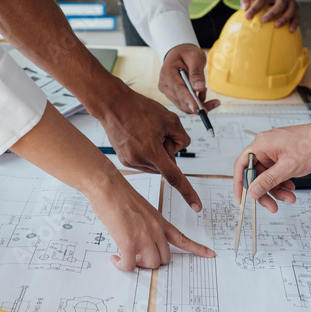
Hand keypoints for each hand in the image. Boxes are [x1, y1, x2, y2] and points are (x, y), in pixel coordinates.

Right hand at [86, 175, 214, 270]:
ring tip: (125, 255)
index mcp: (160, 221)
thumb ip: (145, 225)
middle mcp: (155, 230)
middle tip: (136, 255)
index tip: (210, 254)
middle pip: (164, 258)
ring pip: (151, 264)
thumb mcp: (141, 210)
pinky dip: (122, 265)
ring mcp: (143, 236)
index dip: (198, 249)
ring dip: (138, 264)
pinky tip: (115, 258)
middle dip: (151, 261)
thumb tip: (139, 240)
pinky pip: (129, 265)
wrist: (108, 186)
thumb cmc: (119, 195)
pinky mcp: (128, 242)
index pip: (183, 238)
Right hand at [99, 88, 204, 210]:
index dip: (188, 192)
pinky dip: (147, 152)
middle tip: (157, 132)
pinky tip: (139, 137)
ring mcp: (131, 162)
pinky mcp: (124, 161)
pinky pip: (145, 162)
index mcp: (152, 152)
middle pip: (167, 166)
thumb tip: (180, 150)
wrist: (113, 105)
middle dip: (168, 152)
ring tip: (145, 133)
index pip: (175, 178)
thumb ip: (182, 138)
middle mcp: (140, 161)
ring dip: (157, 152)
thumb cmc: (140, 109)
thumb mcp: (170, 120)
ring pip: (157, 165)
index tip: (197, 207)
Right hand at [159, 44, 219, 114]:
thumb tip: (199, 88)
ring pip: (184, 106)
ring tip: (211, 97)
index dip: (187, 99)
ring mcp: (168, 92)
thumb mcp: (195, 57)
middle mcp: (165, 85)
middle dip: (197, 105)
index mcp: (167, 73)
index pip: (177, 89)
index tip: (195, 107)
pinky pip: (186, 105)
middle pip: (180, 100)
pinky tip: (204, 95)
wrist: (180, 53)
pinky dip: (197, 104)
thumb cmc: (186, 53)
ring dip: (199, 105)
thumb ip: (196, 72)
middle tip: (215, 103)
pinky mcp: (174, 96)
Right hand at [233, 121, 310, 212]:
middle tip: (271, 205)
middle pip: (256, 174)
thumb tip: (253, 190)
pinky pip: (278, 172)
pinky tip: (291, 188)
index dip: (239, 183)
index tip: (241, 198)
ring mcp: (276, 151)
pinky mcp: (284, 155)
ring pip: (269, 176)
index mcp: (262, 145)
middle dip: (264, 191)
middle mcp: (266, 147)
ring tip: (288, 198)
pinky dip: (283, 182)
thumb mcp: (289, 167)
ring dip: (277, 189)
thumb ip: (268, 180)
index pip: (242, 165)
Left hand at [241, 0, 299, 30]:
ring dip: (284, 18)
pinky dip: (295, 23)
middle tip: (264, 20)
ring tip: (276, 26)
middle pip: (280, 3)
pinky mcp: (296, 7)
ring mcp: (290, 0)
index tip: (247, 17)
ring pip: (291, 9)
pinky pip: (297, 15)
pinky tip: (290, 30)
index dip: (255, 8)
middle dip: (272, 12)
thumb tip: (244, 8)